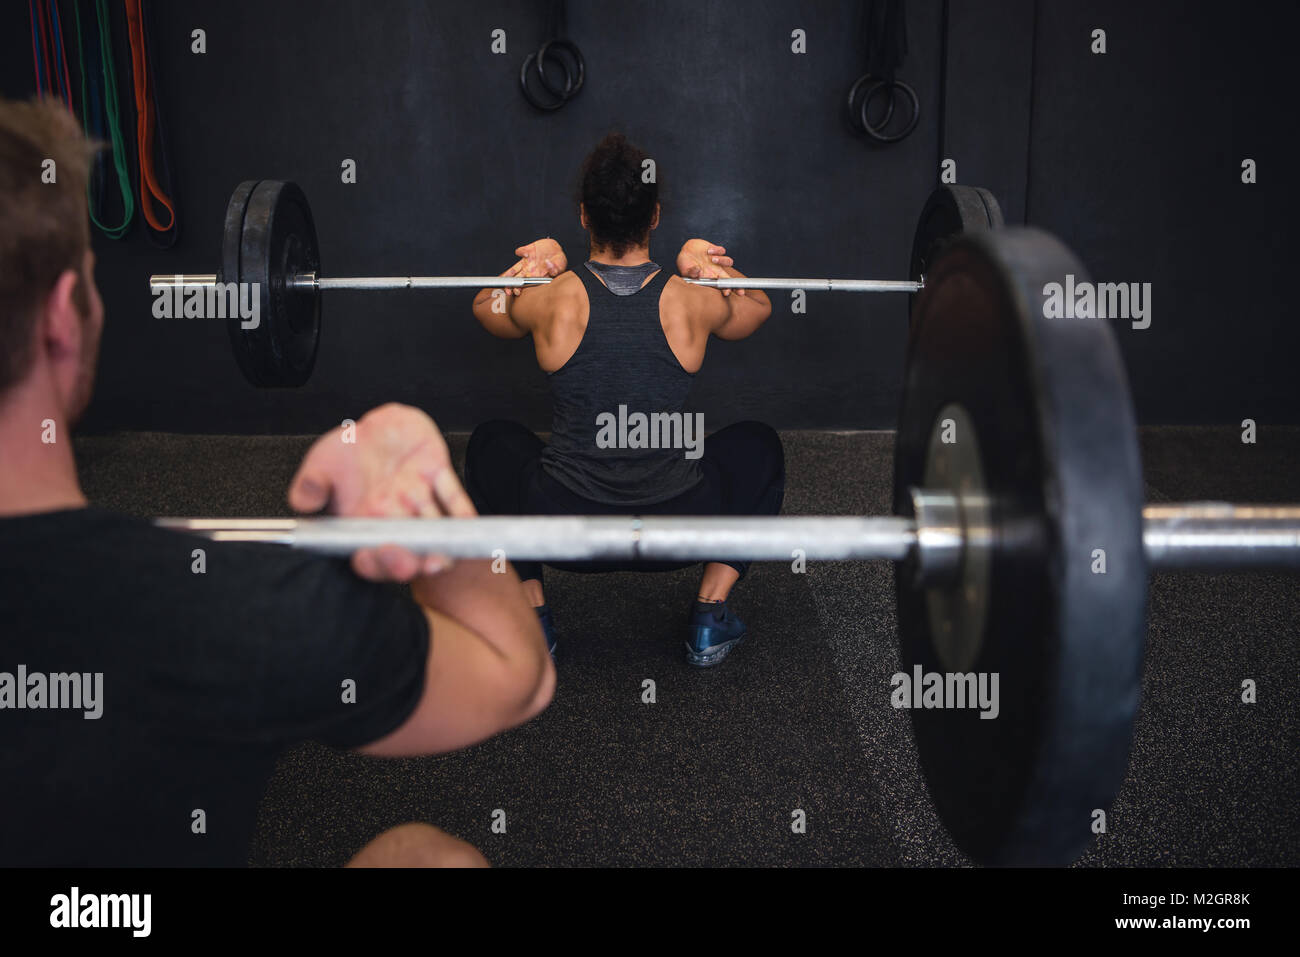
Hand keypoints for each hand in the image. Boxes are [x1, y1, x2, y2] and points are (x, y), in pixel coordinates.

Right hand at [287, 403, 474, 581]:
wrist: (376, 425)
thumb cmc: (349, 451)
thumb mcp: (320, 464)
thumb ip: (309, 487)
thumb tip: (304, 502)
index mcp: (365, 525)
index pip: (371, 558)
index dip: (378, 564)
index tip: (380, 559)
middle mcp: (395, 519)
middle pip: (407, 550)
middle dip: (413, 561)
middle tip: (417, 564)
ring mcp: (419, 501)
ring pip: (433, 530)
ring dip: (439, 543)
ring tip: (440, 553)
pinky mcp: (438, 476)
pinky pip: (454, 497)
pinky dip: (461, 510)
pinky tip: (465, 524)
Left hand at [504, 238, 565, 295]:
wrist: (556, 249)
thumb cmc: (558, 261)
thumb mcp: (560, 266)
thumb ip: (555, 269)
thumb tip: (548, 264)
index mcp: (536, 276)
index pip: (525, 285)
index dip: (520, 289)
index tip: (517, 292)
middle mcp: (529, 270)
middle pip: (517, 280)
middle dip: (511, 286)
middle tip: (508, 290)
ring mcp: (527, 261)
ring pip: (514, 269)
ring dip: (508, 274)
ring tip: (504, 278)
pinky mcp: (528, 250)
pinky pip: (520, 252)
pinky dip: (521, 252)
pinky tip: (525, 254)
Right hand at [676, 239, 741, 295]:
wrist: (685, 250)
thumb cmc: (686, 263)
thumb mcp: (685, 270)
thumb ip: (690, 273)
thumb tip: (697, 272)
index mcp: (709, 278)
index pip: (720, 286)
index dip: (725, 290)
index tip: (726, 293)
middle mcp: (716, 270)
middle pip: (730, 279)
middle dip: (737, 286)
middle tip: (740, 291)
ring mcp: (717, 260)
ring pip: (729, 262)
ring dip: (722, 261)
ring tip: (712, 259)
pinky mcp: (716, 250)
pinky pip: (722, 251)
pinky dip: (717, 250)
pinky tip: (708, 251)